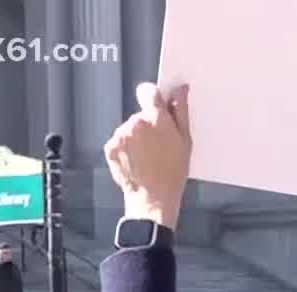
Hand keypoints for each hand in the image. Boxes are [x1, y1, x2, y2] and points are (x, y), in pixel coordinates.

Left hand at [104, 83, 190, 230]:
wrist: (152, 198)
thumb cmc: (173, 173)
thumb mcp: (186, 141)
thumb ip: (181, 111)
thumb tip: (180, 89)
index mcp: (156, 118)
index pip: (148, 91)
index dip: (154, 96)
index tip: (158, 104)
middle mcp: (136, 122)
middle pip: (140, 114)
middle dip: (149, 124)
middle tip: (160, 145)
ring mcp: (121, 134)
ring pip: (130, 129)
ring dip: (137, 138)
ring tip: (149, 157)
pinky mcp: (111, 146)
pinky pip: (119, 141)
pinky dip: (127, 149)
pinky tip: (138, 162)